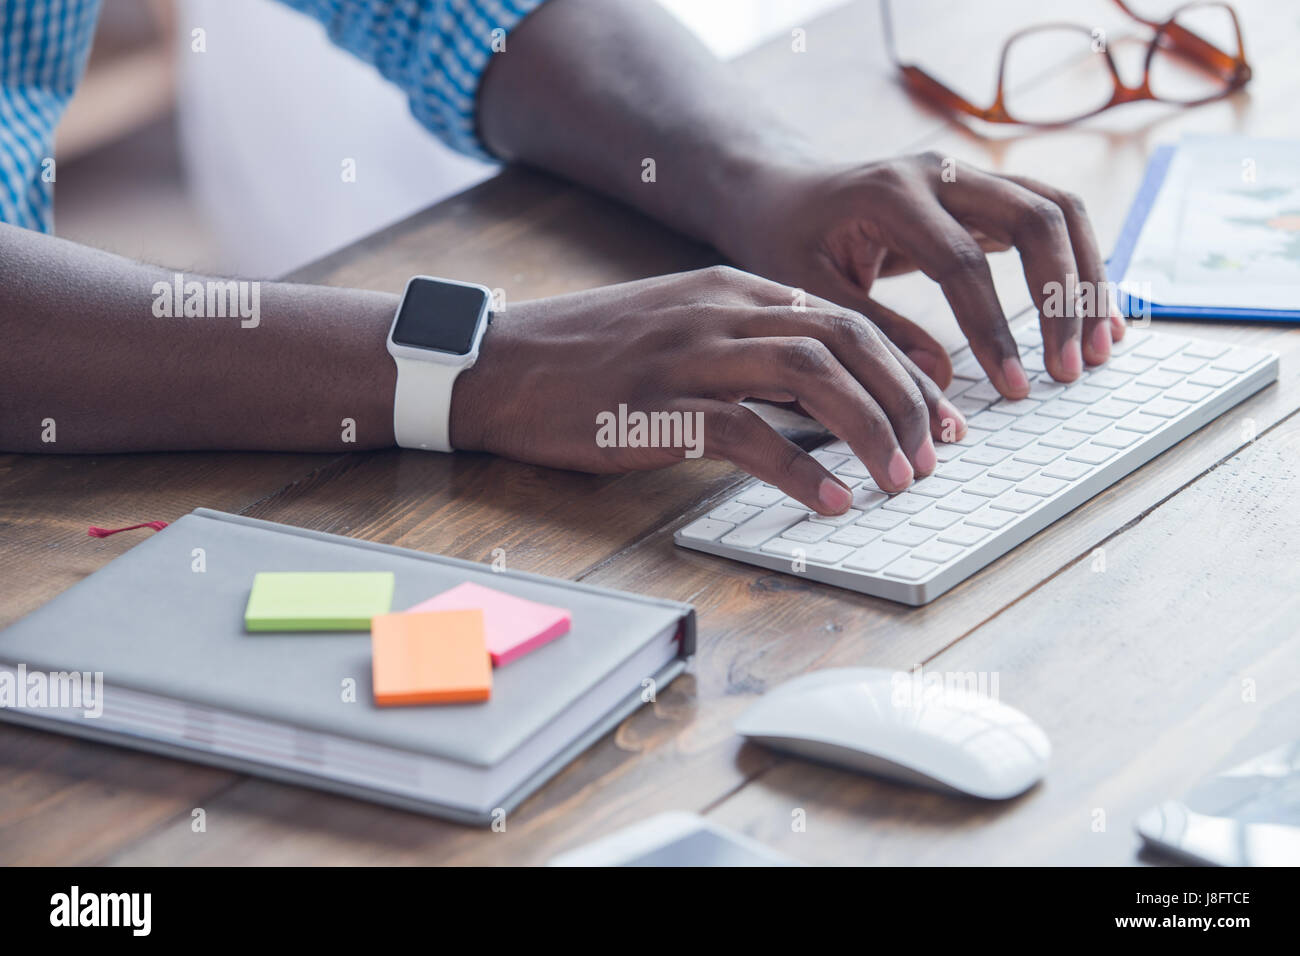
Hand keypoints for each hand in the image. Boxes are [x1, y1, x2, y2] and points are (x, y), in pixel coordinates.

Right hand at [449, 266, 966, 513]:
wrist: (499, 364)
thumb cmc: (589, 357)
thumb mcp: (679, 330)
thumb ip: (746, 350)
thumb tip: (820, 400)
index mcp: (732, 289)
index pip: (846, 318)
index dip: (905, 369)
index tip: (938, 416)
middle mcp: (720, 311)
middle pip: (846, 342)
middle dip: (906, 400)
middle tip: (936, 453)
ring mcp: (688, 355)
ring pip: (812, 378)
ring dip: (871, 432)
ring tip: (900, 481)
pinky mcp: (655, 405)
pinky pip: (748, 434)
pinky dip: (800, 470)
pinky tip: (828, 501)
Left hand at [717, 153, 1125, 398]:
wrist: (781, 193)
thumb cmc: (785, 242)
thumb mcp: (810, 292)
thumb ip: (874, 336)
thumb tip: (945, 391)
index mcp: (891, 194)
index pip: (962, 261)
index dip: (993, 328)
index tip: (1014, 386)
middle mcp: (940, 172)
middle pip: (1035, 217)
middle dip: (1063, 297)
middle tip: (1071, 368)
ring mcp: (968, 176)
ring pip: (1057, 210)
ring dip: (1087, 279)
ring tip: (1102, 348)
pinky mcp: (984, 193)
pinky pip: (1049, 218)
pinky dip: (1078, 265)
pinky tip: (1094, 318)